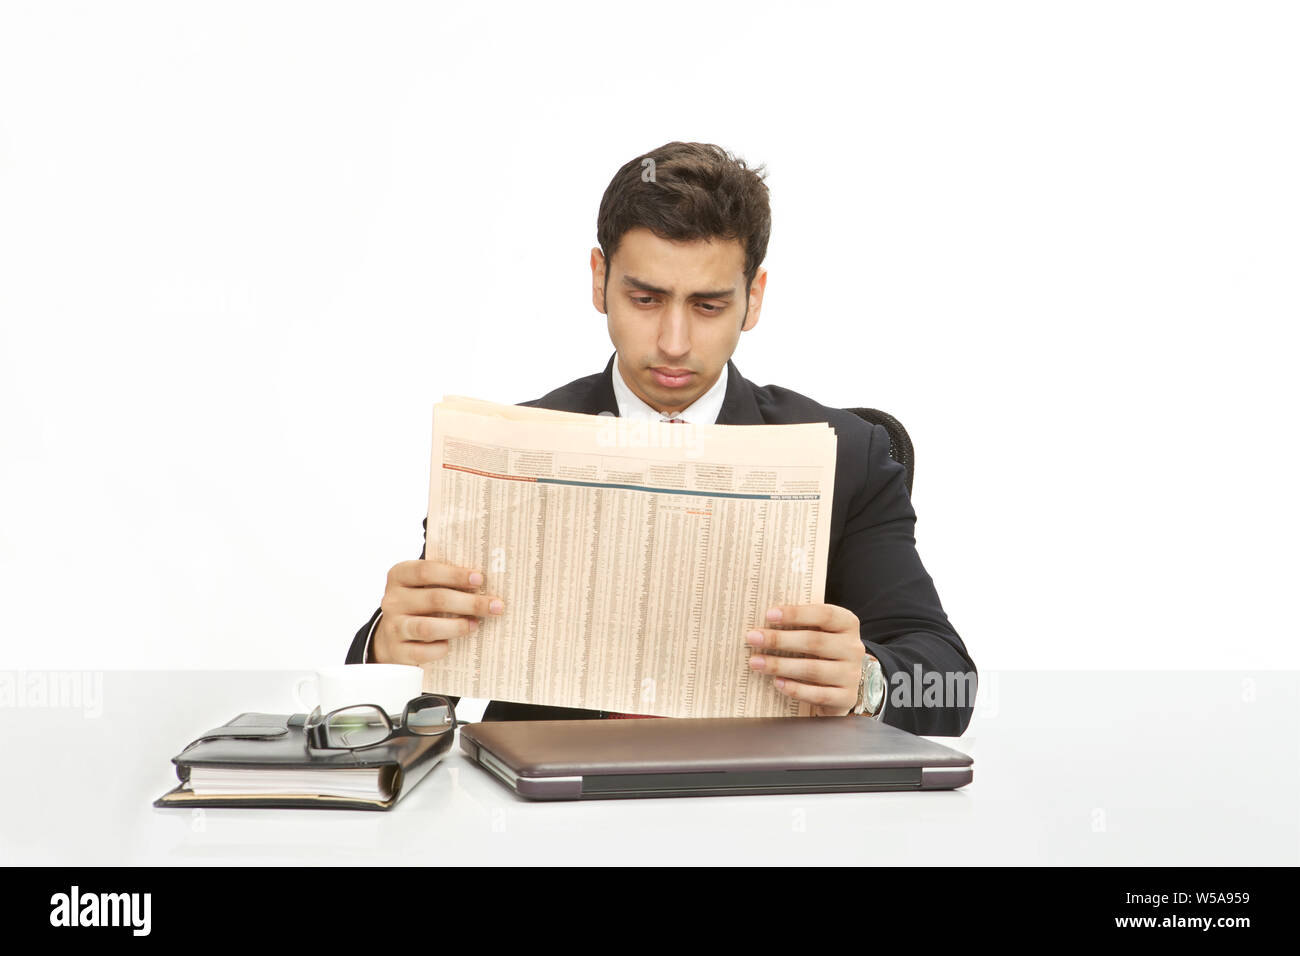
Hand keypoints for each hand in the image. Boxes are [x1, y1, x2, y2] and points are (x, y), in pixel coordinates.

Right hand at [372, 560, 503, 665]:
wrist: (392, 636)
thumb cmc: (419, 605)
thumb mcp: (424, 586)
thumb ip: (446, 580)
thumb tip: (483, 581)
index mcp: (399, 575)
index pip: (426, 570)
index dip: (455, 574)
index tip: (479, 579)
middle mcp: (392, 600)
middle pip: (435, 599)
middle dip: (469, 603)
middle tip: (495, 606)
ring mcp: (392, 626)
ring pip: (428, 627)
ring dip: (457, 626)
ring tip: (476, 625)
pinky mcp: (397, 651)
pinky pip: (422, 651)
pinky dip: (441, 649)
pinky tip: (451, 645)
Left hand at [745, 603, 865, 716]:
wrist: (845, 682)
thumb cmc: (823, 650)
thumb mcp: (820, 631)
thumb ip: (800, 624)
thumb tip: (764, 621)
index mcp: (847, 624)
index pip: (823, 615)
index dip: (796, 614)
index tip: (769, 615)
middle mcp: (853, 648)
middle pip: (814, 642)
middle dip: (779, 640)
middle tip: (752, 638)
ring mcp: (851, 674)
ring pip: (812, 669)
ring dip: (780, 665)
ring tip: (756, 662)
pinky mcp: (846, 697)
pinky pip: (818, 694)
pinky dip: (795, 689)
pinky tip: (777, 683)